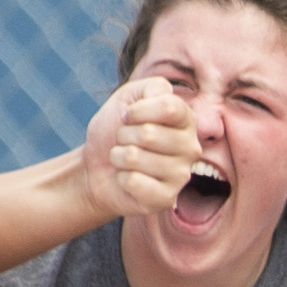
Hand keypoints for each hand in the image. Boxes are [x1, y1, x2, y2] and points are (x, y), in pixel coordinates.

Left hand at [81, 77, 200, 219]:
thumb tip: (163, 98)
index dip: (137, 110)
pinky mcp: (166, 199)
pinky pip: (134, 182)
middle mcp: (191, 148)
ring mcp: (181, 176)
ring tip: (125, 161)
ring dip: (119, 156)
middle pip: (149, 133)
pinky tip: (127, 180)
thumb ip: (151, 87)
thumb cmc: (115, 130)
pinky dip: (121, 178)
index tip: (127, 116)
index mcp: (186, 120)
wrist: (96, 166)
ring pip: (136, 157)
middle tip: (125, 142)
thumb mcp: (129, 97)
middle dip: (124, 135)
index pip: (169, 107)